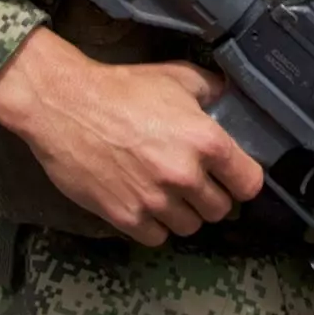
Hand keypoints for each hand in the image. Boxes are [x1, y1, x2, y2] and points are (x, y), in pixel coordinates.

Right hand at [0, 32, 262, 243]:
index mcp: (206, 141)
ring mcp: (155, 200)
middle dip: (210, 197)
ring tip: (167, 194)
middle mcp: (185, 176)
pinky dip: (154, 225)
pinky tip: (145, 204)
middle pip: (220, 210)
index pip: (249, 184)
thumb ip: (212, 90)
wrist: (63, 105)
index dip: (242, 181)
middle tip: (194, 182)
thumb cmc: (120, 88)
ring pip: (189, 227)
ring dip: (183, 213)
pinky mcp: (125, 216)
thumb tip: (230, 99)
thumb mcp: (175, 77)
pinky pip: (156, 237)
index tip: (231, 177)